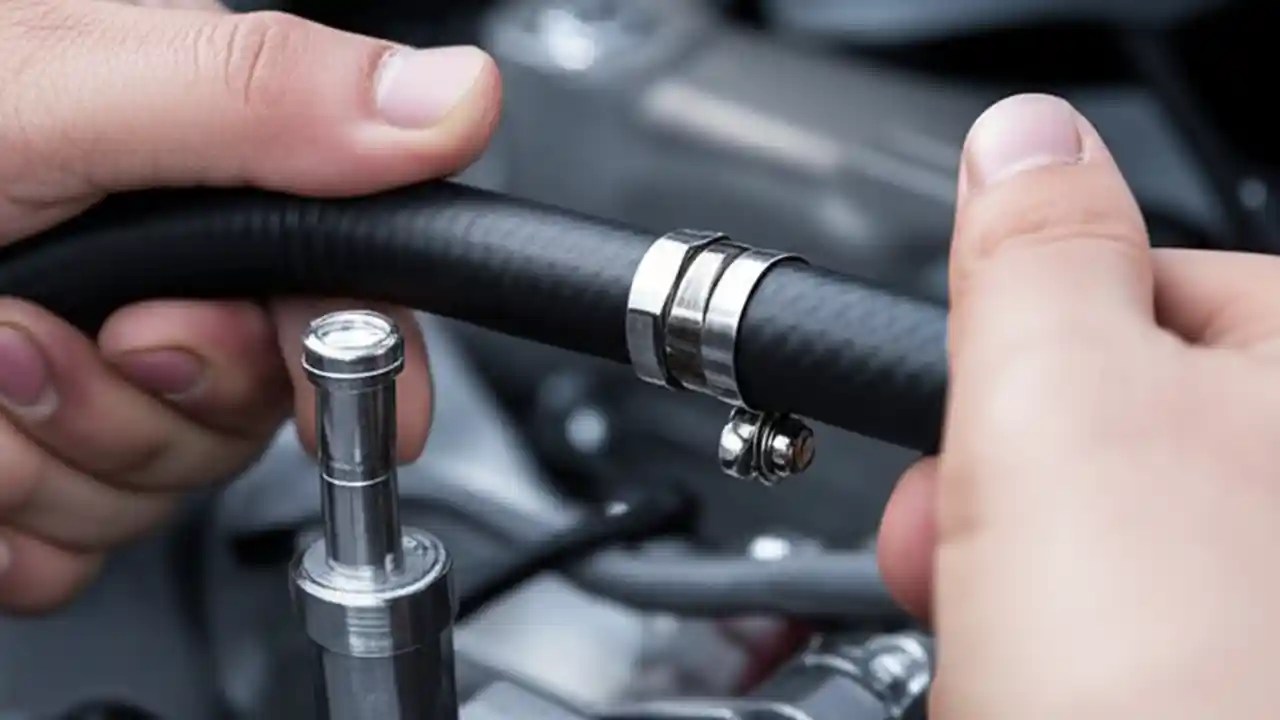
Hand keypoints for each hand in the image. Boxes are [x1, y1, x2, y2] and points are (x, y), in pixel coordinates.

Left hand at [0, 0, 499, 610]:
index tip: (314, 382)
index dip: (354, 349)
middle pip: (254, 402)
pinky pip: (73, 552)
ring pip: (159, 491)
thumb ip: (248, 97)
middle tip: (54, 339)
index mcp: (172, 171)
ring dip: (57, 458)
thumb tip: (452, 97)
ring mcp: (79, 389)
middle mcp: (137, 278)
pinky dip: (9, 524)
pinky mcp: (19, 483)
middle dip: (152, 396)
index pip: (344, 278)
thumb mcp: (34, 93)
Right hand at [876, 93, 1279, 717]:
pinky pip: (1099, 622)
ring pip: (1093, 533)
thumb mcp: (1061, 406)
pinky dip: (1040, 644)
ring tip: (999, 640)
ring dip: (1007, 570)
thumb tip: (1022, 134)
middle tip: (974, 538)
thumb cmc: (1181, 683)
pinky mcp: (1214, 671)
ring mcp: (1255, 597)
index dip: (1027, 331)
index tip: (978, 397)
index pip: (1149, 276)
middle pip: (1112, 419)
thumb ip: (1036, 248)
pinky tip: (1027, 687)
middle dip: (1005, 474)